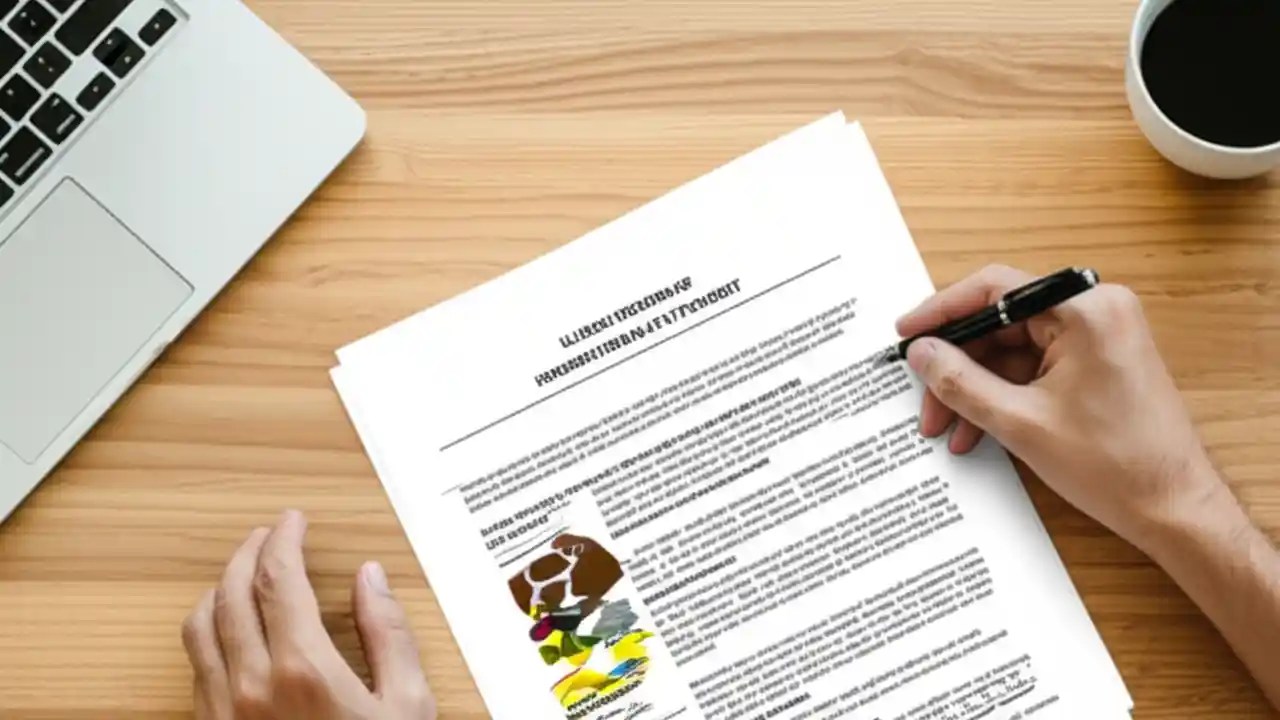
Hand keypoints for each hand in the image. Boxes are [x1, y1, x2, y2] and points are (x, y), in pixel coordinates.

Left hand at [182, 511, 436, 719]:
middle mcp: (250, 686)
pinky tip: (230, 631)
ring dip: (218, 588)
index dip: (285, 539)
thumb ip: (390, 635)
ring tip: (243, 574)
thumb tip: (371, 579)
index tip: (295, 521)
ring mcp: (222, 713)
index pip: (279, 578)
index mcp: (303, 670)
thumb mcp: (408, 707)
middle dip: (249, 552)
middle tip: (270, 535)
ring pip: (199, 627)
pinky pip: (195, 668)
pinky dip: (207, 632)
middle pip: (230, 592)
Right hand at [896, 264, 1230, 550]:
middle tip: (925, 399)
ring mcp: (1098, 337)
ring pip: (1012, 351)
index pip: (995, 289)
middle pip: (1000, 323)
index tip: (907, 333)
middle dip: (957, 367)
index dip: (941, 312)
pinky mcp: (1096, 362)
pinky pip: (1033, 368)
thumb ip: (961, 382)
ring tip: (948, 427)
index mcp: (1086, 311)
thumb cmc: (1119, 467)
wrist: (1174, 509)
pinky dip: (1002, 395)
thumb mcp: (1020, 423)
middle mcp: (1096, 312)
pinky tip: (977, 428)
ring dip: (976, 388)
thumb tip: (922, 354)